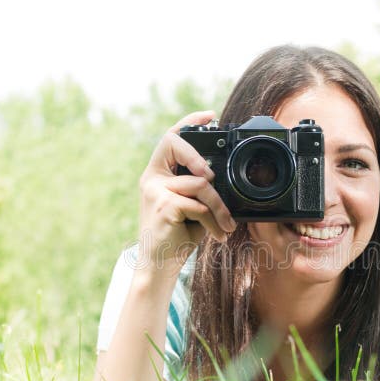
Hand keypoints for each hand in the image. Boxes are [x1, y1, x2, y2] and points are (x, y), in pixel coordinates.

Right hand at [136, 111, 237, 273]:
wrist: (160, 266)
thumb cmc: (177, 236)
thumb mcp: (193, 207)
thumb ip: (201, 189)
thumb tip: (224, 178)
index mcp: (158, 174)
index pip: (170, 138)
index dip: (189, 122)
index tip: (210, 115)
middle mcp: (152, 179)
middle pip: (174, 144)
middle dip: (197, 156)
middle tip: (213, 177)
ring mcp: (155, 191)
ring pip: (199, 184)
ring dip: (220, 207)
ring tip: (227, 225)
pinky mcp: (164, 207)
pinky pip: (200, 206)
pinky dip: (214, 222)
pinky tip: (217, 235)